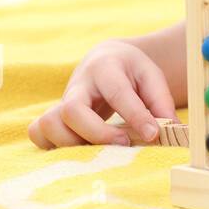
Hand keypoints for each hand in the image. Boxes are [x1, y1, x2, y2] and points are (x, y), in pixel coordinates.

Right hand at [28, 40, 176, 148]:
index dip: (135, 116)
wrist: (105, 59)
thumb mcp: (151, 76)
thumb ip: (161, 102)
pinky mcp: (51, 114)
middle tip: (123, 143)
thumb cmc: (130, 71)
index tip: (151, 135)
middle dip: (97, 133)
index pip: (117, 93)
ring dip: (73, 143)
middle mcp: (79, 83)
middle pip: (72, 110)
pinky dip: (52, 145)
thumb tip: (171, 131)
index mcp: (106, 68)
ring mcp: (61, 100)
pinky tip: (78, 148)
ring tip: (99, 147)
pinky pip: (37, 132)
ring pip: (50, 123)